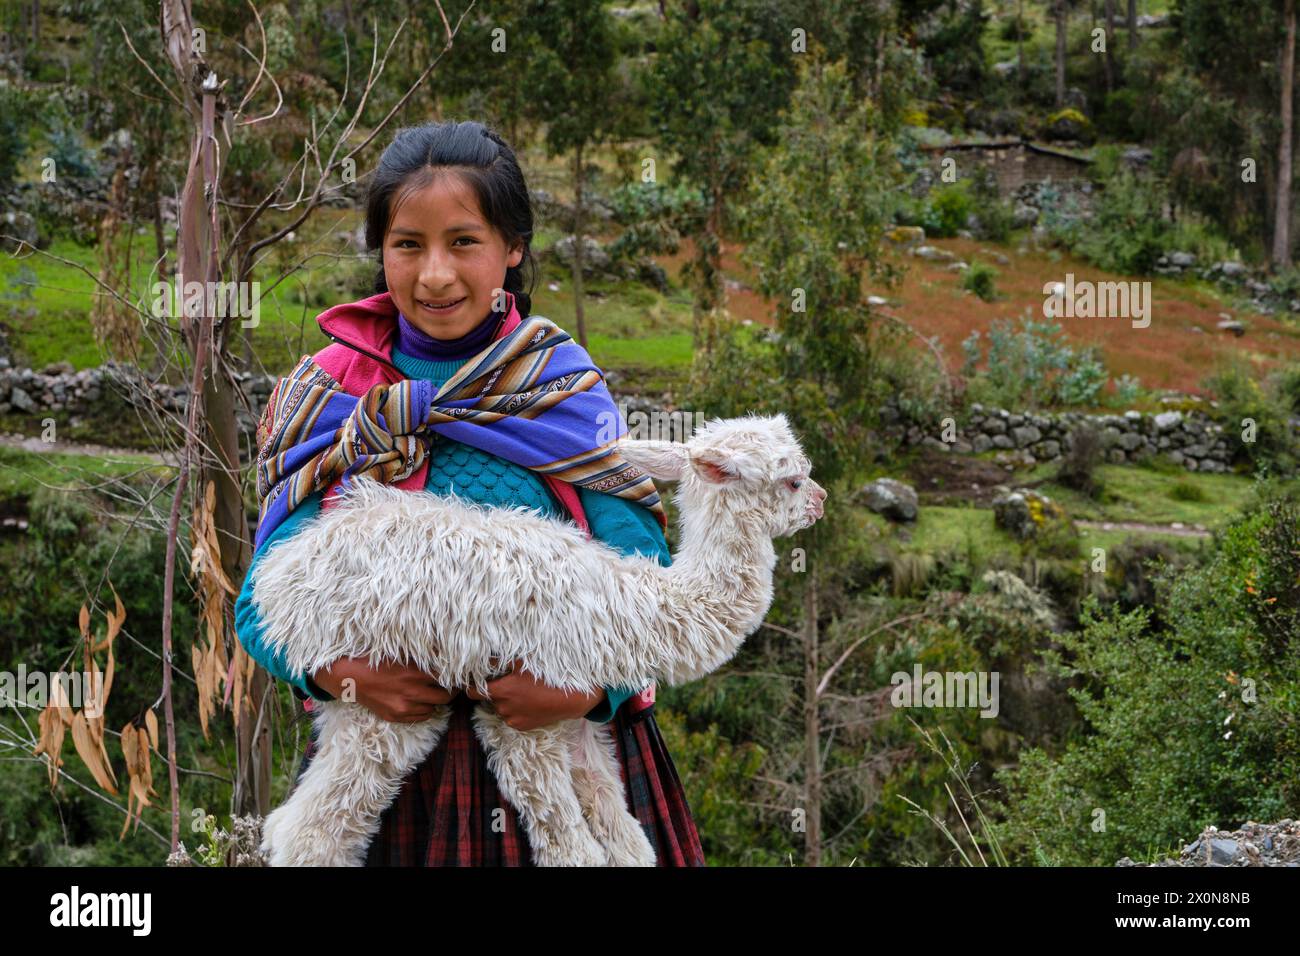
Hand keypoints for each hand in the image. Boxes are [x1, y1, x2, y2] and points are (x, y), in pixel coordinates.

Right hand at [312, 656, 457, 722]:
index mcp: (414, 673)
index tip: (458, 676)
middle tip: (450, 686)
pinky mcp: (396, 717)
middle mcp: (411, 692)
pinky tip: (419, 701)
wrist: (351, 678)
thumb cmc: (377, 662)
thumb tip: (446, 657)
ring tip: (430, 692)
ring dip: (434, 701)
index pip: (447, 679)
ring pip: (433, 708)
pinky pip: (421, 718)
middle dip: (449, 691)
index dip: (454, 677)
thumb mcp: (402, 655)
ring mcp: (403, 707)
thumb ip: (423, 660)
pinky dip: (423, 710)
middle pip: (445, 697)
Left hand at [463, 659, 603, 730]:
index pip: (473, 692)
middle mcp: (503, 707)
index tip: (473, 683)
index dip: (471, 687)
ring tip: (524, 693)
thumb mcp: (521, 664)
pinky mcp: (521, 727)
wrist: (568, 699)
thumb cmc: (545, 678)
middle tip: (511, 684)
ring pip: (502, 709)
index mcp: (501, 691)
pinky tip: (529, 703)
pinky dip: (517, 711)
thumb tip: (481, 659)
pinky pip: (512, 718)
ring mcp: (512, 719)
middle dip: (496, 692)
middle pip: (491, 699)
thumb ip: (498, 662)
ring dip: (507, 702)